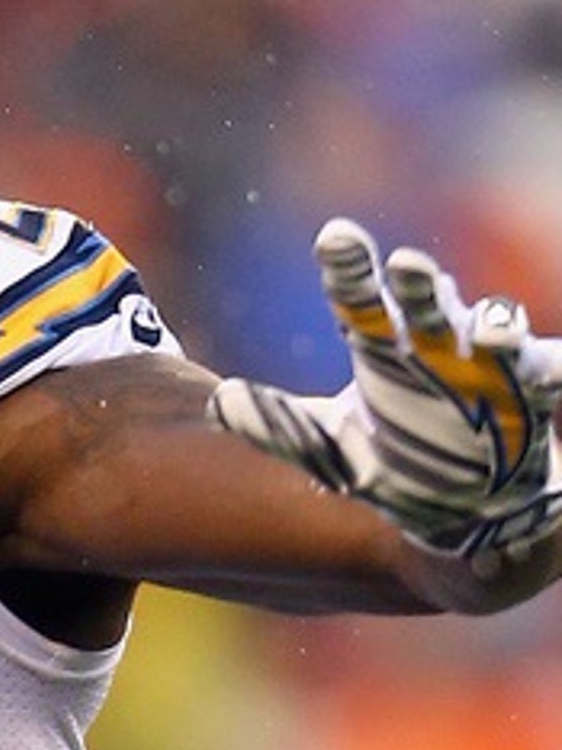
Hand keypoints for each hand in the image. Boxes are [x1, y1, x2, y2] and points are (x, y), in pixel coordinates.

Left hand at [209, 218, 561, 556]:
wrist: (462, 514)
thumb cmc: (397, 466)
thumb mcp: (332, 455)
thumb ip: (281, 430)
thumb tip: (220, 405)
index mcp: (387, 353)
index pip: (362, 302)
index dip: (351, 270)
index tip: (335, 235)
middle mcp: (441, 351)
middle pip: (430, 308)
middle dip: (423, 286)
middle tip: (407, 265)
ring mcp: (492, 374)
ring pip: (498, 339)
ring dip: (497, 330)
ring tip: (490, 329)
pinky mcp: (534, 404)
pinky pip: (548, 384)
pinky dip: (550, 377)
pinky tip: (549, 379)